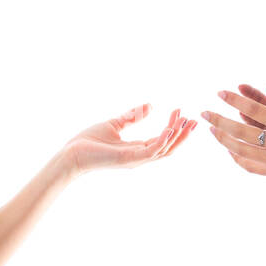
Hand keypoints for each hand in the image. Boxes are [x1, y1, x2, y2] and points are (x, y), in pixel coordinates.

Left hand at [63, 103, 196, 175]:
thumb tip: (150, 106)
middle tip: (194, 120)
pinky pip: (151, 151)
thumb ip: (132, 116)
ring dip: (176, 136)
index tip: (182, 112)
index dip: (174, 127)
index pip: (162, 139)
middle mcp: (139, 156)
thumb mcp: (114, 124)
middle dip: (183, 135)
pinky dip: (162, 140)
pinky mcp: (128, 159)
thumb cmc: (88, 141)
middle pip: (168, 148)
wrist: (71, 153)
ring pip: (164, 150)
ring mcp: (135, 159)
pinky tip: (169, 128)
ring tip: (185, 121)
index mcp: (136, 149)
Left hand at [201, 84, 265, 189]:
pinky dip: (237, 157)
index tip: (220, 93)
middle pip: (241, 130)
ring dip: (223, 139)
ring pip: (241, 149)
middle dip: (219, 120)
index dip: (235, 100)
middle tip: (204, 113)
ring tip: (212, 129)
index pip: (255, 109)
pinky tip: (229, 148)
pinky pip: (250, 166)